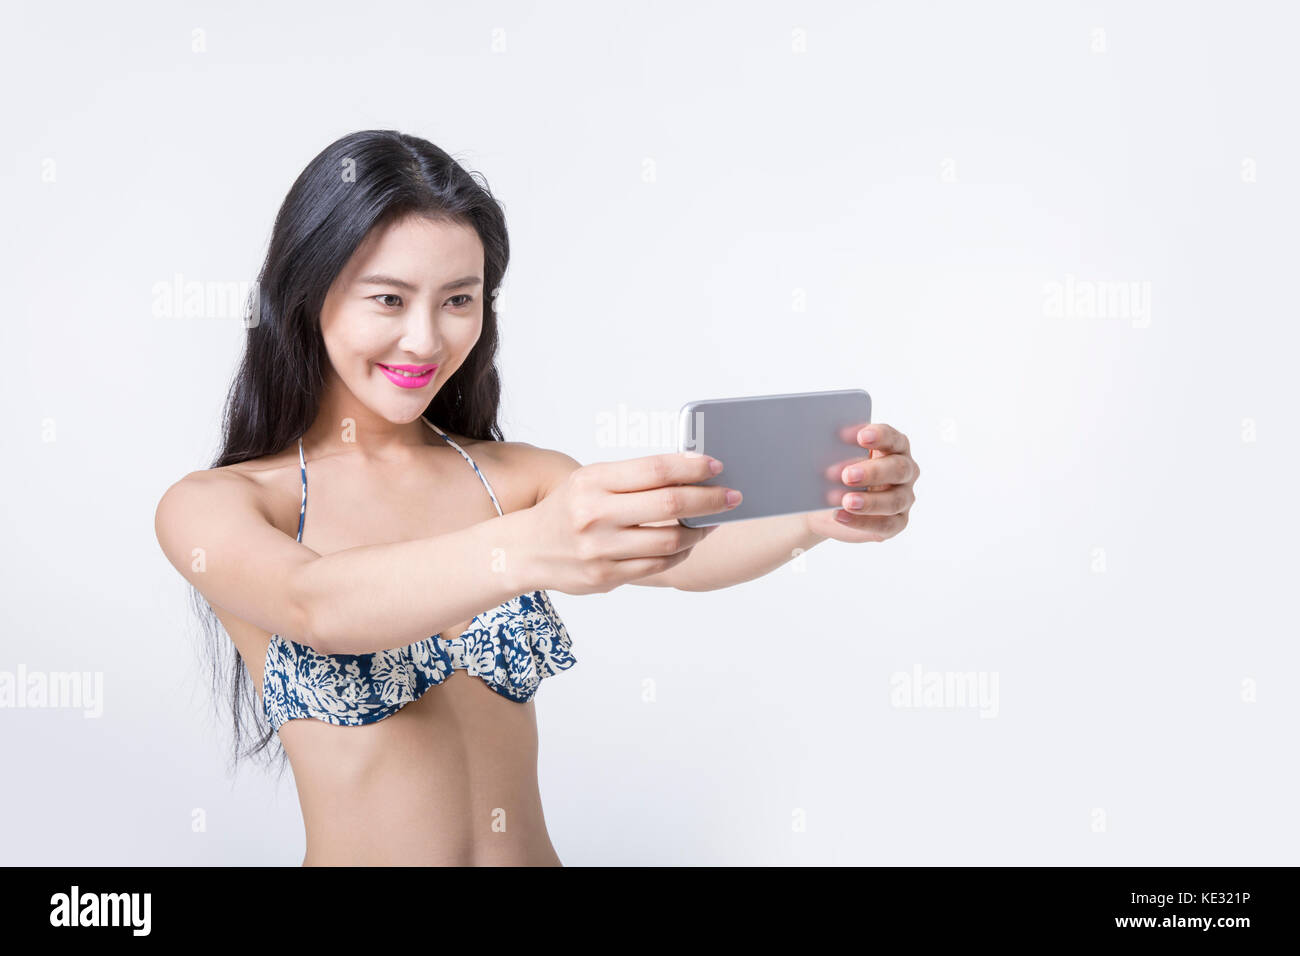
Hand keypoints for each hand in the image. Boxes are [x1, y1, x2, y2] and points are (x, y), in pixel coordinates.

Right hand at [522, 452, 737, 594]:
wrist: (525, 550)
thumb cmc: (567, 508)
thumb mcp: (591, 481)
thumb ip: (634, 478)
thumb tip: (691, 474)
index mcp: (593, 481)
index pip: (655, 469)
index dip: (692, 467)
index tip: (717, 467)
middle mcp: (595, 514)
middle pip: (669, 506)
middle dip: (709, 500)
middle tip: (733, 496)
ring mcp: (600, 550)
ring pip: (669, 542)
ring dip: (699, 532)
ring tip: (712, 522)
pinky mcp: (605, 577)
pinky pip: (657, 567)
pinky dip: (680, 555)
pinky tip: (688, 543)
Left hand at [804, 423, 918, 542]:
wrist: (825, 502)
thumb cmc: (837, 470)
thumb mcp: (836, 458)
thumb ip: (839, 450)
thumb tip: (827, 447)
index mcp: (894, 446)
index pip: (893, 438)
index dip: (880, 436)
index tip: (861, 437)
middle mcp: (905, 470)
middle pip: (898, 469)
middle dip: (873, 472)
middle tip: (847, 475)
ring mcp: (904, 497)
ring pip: (894, 500)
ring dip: (869, 502)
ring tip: (846, 501)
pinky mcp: (897, 522)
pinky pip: (885, 525)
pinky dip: (861, 522)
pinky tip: (840, 515)